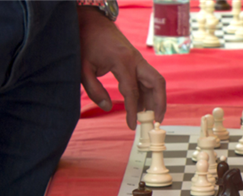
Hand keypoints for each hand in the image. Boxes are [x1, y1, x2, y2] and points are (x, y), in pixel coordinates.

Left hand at [78, 7, 167, 126]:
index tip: (131, 125)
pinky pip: (148, 79)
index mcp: (122, 61)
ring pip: (156, 82)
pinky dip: (148, 94)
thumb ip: (94, 89)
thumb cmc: (86, 43)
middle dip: (160, 104)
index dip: (132, 111)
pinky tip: (141, 107)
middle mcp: (136, 60)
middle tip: (156, 121)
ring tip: (148, 118)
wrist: (92, 22)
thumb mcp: (83, 68)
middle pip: (157, 84)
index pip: (132, 91)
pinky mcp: (137, 61)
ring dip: (156, 100)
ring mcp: (139, 59)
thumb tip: (108, 107)